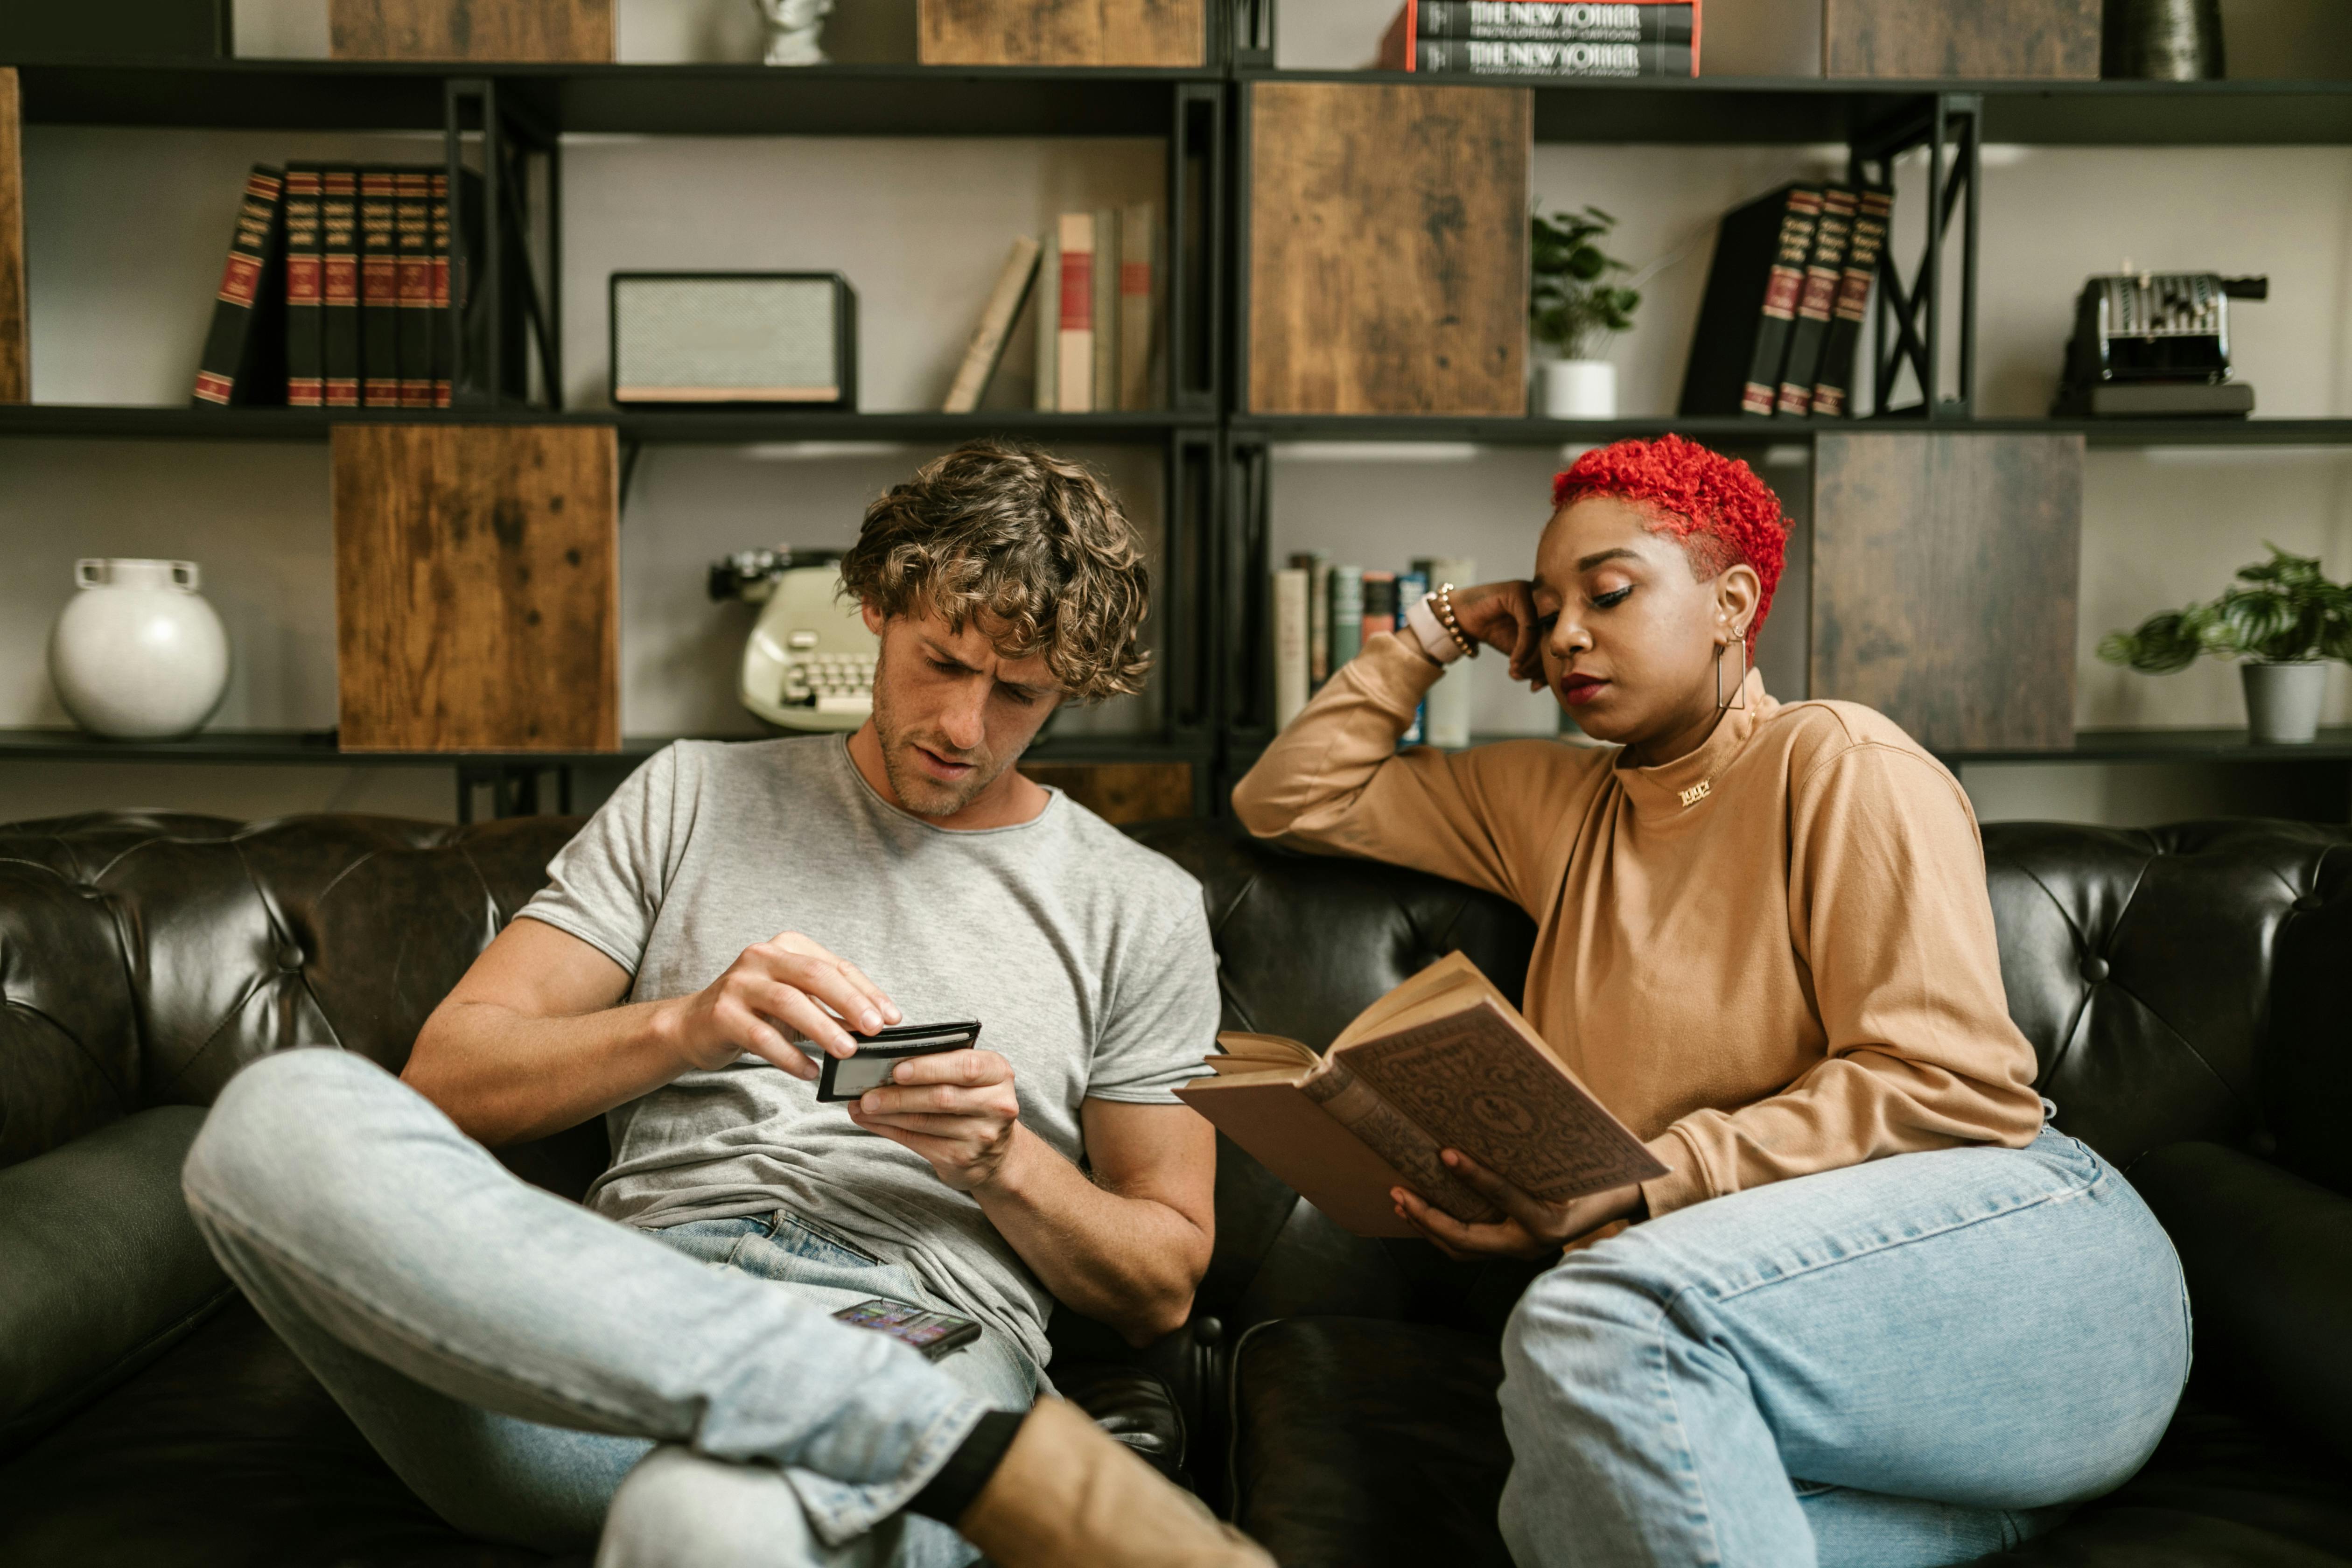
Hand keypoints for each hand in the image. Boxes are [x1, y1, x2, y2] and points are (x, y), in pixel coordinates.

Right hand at [657, 933, 900, 1078]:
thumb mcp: (797, 1003)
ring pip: (789, 1002)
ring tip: (847, 1052)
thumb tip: (877, 1025)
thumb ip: (832, 1008)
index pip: (835, 966)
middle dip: (849, 1002)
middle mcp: (762, 956)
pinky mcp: (722, 1013)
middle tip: (875, 1029)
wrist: (693, 1025)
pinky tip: (810, 1072)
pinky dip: (789, 1056)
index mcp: (787, 946)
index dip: (867, 991)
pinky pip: (762, 1036)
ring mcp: (739, 983)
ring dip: (822, 1028)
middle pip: (814, 975)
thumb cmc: (756, 1012)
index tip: (893, 1017)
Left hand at [848, 1048, 1022, 1191]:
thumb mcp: (972, 1076)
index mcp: (999, 1074)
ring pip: (924, 1122)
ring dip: (887, 1114)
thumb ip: (941, 1064)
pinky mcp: (961, 1159)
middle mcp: (996, 1106)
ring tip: (862, 1106)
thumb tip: (886, 1061)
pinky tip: (872, 1122)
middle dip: (899, 1095)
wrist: (997, 1153)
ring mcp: (981, 1136)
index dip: (929, 1068)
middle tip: (868, 1093)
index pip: (966, 1066)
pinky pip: (917, 1142)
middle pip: (941, 1097)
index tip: (897, 1069)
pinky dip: (889, 1130)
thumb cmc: (975, 1101)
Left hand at [1392, 1149, 1643, 1260]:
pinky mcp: (1509, 1249)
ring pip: (1461, 1250)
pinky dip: (1441, 1231)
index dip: (1475, 1176)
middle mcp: (1529, 1244)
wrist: (1614, 1204)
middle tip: (1398, 1193)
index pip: (1505, 1198)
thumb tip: (1496, 1115)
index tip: (1446, 1153)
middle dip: (1428, 1218)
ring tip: (1400, 1202)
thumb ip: (1537, 1151)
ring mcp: (1517, 1251)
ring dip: (1427, 1227)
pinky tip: (1421, 1212)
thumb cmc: (1594, 1176)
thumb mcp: (1574, 1162)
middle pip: (1466, 1241)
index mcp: (1548, 1222)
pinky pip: (1467, 1246)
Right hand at [1445, 581, 1548, 687]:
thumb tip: (1549, 682)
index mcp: (1549, 613)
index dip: (1547, 668)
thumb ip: (1534, 660)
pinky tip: (1512, 663)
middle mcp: (1544, 601)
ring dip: (1529, 661)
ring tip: (1516, 672)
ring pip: (1542, 634)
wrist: (1460, 617)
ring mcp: (1532, 594)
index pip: (1557, 642)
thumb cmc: (1492, 630)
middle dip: (1537, 666)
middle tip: (1523, 677)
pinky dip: (1522, 649)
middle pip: (1551, 639)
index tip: (1535, 686)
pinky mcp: (1518, 591)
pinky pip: (1529, 626)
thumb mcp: (1517, 650)